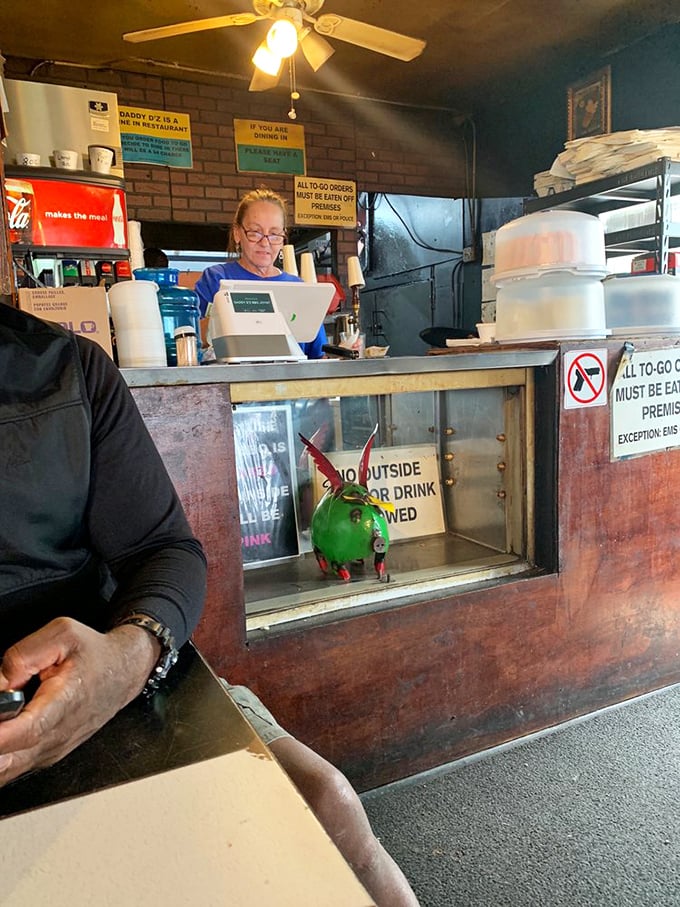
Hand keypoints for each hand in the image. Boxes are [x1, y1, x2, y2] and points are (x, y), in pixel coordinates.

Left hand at [0, 617, 159, 786]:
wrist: (124, 671)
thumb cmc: (95, 654)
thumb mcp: (61, 634)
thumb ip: (21, 657)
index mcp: (64, 703)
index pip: (26, 732)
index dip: (1, 734)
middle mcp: (58, 735)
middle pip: (8, 762)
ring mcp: (52, 750)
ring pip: (6, 771)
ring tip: (3, 717)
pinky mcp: (47, 755)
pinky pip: (12, 767)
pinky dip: (2, 754)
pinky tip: (5, 729)